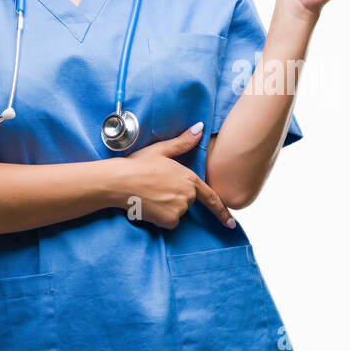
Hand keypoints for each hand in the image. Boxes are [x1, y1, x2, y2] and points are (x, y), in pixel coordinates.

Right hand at [119, 122, 235, 229]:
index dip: (222, 211)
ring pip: (176, 213)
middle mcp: (188, 194)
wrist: (119, 181)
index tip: (230, 223)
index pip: (210, 197)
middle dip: (174, 199)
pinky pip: (168, 223)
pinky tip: (148, 207)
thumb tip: (200, 127)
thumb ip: (183, 142)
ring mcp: (179, 208)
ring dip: (166, 209)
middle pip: (187, 202)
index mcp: (188, 178)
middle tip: (155, 189)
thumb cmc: (137, 165)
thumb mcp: (161, 150)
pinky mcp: (169, 220)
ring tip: (149, 197)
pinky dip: (159, 218)